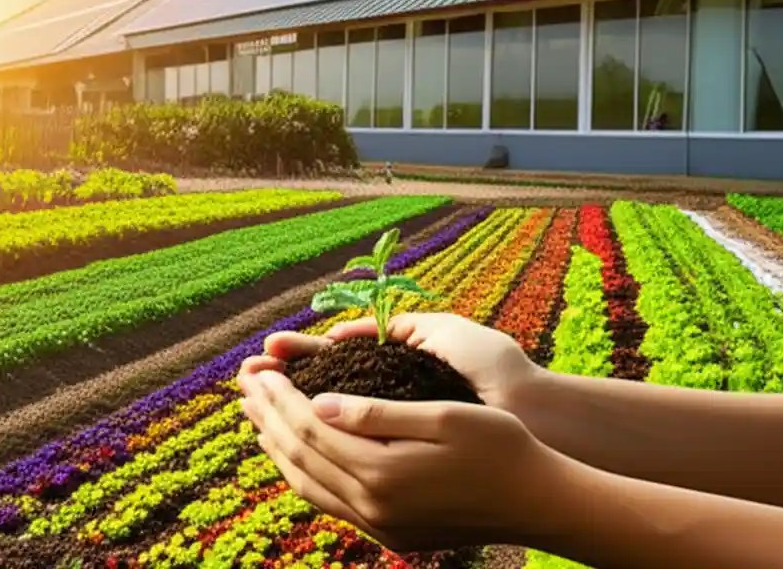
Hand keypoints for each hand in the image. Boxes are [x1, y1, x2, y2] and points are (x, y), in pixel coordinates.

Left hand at [237, 369, 565, 551]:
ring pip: (307, 485)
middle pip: (299, 456)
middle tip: (243, 386)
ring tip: (256, 418)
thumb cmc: (501, 447)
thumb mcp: (444, 416)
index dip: (279, 398)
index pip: (309, 428)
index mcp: (381, 472)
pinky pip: (329, 502)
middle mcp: (372, 506)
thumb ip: (376, 413)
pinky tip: (296, 456)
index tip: (258, 371)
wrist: (540, 503)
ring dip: (277, 448)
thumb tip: (319, 404)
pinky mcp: (389, 533)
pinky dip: (303, 475)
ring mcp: (379, 526)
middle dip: (267, 418)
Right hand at [240, 312, 543, 412]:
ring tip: (252, 391)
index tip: (267, 354)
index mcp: (395, 378)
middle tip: (243, 374)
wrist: (538, 412)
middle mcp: (388, 410)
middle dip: (281, 385)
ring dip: (288, 406)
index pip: (333, 373)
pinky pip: (348, 441)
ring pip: (327, 420)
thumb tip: (338, 336)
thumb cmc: (497, 371)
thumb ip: (393, 331)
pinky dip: (315, 430)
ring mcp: (394, 433)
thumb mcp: (443, 338)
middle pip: (320, 398)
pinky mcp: (401, 451)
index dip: (298, 363)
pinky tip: (286, 425)